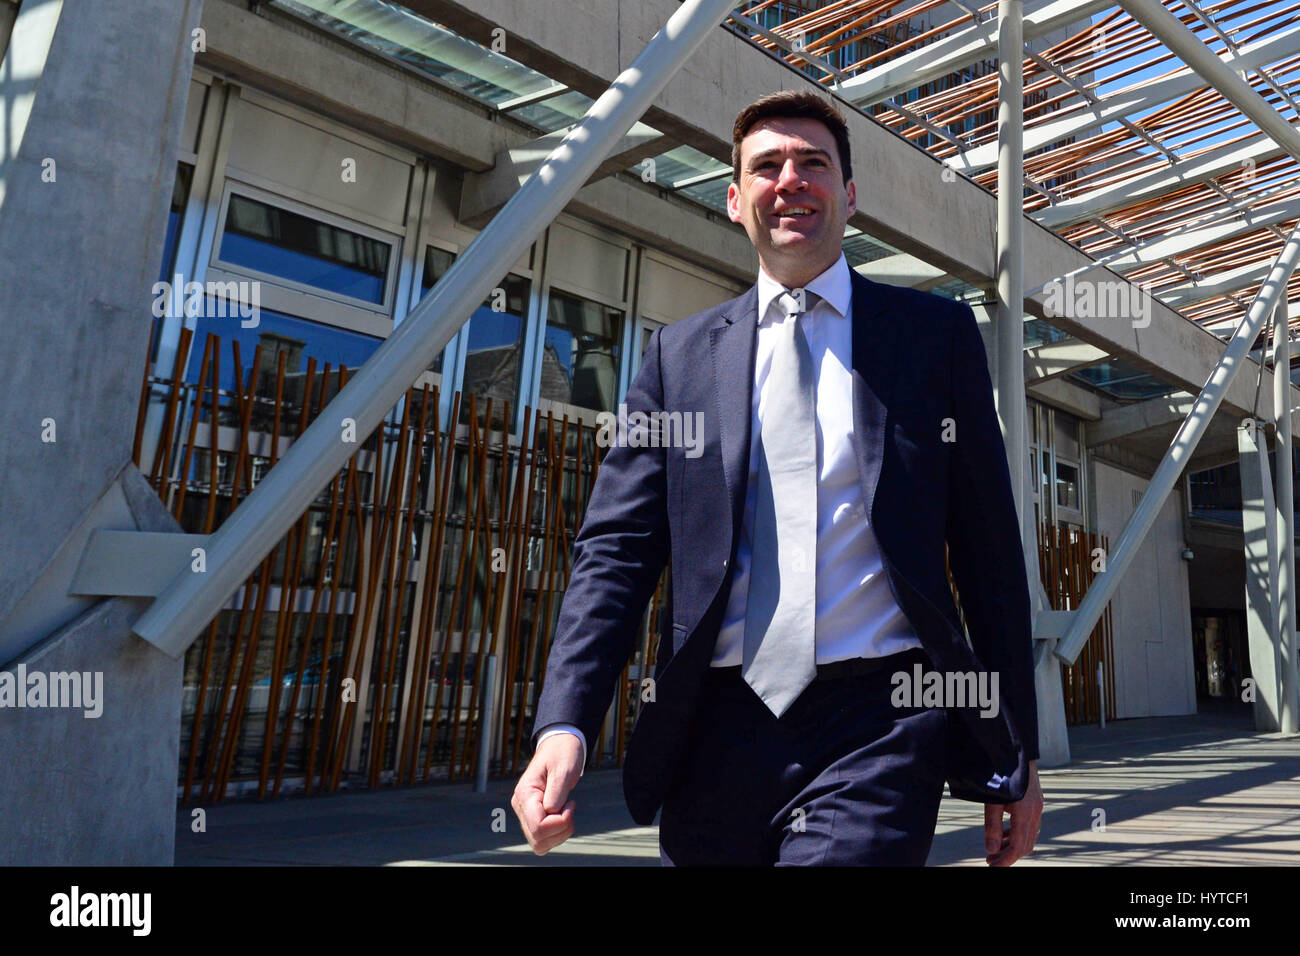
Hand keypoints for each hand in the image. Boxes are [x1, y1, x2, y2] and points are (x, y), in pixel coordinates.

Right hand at [512, 733, 583, 854]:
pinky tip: (564, 815)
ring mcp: (525, 813)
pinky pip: (543, 839)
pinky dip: (557, 833)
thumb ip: (557, 794)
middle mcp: (521, 806)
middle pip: (538, 839)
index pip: (538, 826)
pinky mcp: (533, 816)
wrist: (560, 745)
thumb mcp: (563, 769)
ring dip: (560, 834)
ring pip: (540, 844)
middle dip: (561, 830)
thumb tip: (552, 813)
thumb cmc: (562, 753)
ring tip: (567, 810)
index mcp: (525, 794)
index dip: (560, 822)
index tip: (571, 804)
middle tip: (570, 808)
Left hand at [983, 760, 1041, 865]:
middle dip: (1008, 855)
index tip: (992, 866)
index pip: (1019, 847)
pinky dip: (1017, 833)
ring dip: (1012, 845)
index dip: (1006, 860)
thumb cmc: (1001, 772)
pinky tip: (1003, 833)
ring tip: (994, 849)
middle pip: (1026, 845)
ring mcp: (1038, 807)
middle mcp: (1036, 812)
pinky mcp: (1036, 802)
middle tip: (990, 860)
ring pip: (1028, 836)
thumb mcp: (992, 800)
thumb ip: (992, 826)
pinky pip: (1029, 825)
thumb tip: (991, 849)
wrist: (1016, 750)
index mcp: (1026, 813)